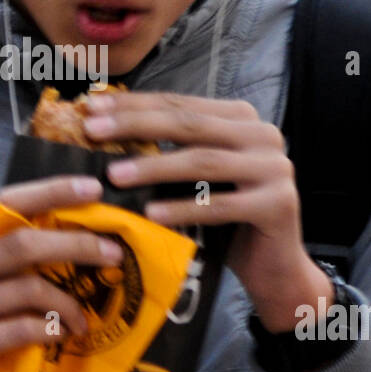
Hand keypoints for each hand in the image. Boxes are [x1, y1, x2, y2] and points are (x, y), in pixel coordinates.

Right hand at [0, 175, 121, 371]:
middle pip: (23, 242)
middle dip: (77, 243)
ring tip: (85, 318)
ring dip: (69, 302)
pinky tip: (62, 335)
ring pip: (28, 287)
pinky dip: (52, 329)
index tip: (94, 189)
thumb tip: (71, 235)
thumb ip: (2, 261)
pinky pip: (22, 328)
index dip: (51, 191)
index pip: (4, 202)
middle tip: (114, 253)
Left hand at [82, 91, 332, 331]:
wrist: (273, 267)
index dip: (135, 104)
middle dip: (136, 125)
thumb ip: (170, 149)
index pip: (180, 104)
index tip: (91, 106)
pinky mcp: (279, 204)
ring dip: (154, 168)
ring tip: (114, 175)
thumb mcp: (197, 176)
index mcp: (242, 118)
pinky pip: (221, 205)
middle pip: (189, 125)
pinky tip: (150, 214)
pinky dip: (182, 208)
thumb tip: (104, 127)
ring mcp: (275, 168)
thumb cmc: (225, 220)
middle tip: (92, 131)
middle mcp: (263, 134)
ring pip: (203, 161)